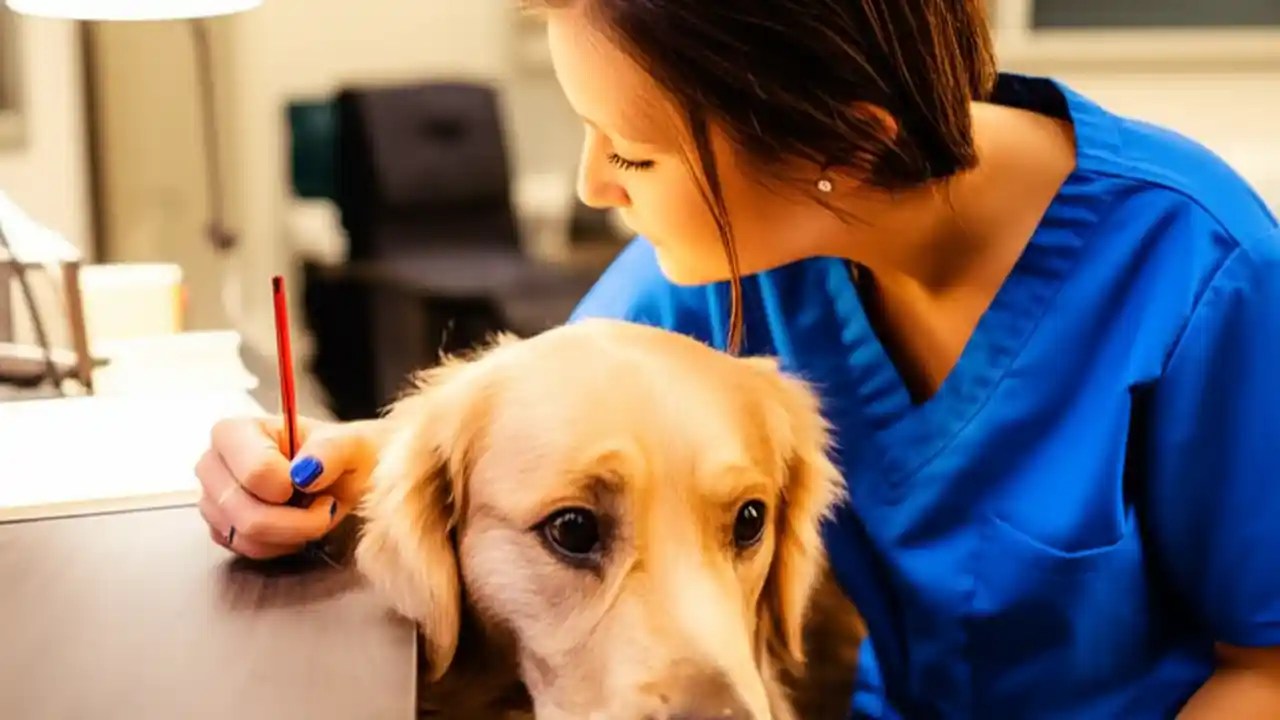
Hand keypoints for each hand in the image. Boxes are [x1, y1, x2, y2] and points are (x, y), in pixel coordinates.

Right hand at [196, 415, 382, 559]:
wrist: (339, 476)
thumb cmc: (337, 454)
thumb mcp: (349, 443)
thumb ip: (330, 449)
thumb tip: (306, 470)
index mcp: (234, 432)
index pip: (255, 472)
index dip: (290, 486)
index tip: (313, 480)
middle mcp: (213, 465)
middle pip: (246, 513)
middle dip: (297, 521)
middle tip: (325, 508)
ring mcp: (212, 500)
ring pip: (247, 537)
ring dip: (292, 533)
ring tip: (312, 512)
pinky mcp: (221, 529)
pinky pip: (248, 550)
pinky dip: (280, 545)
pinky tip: (295, 525)